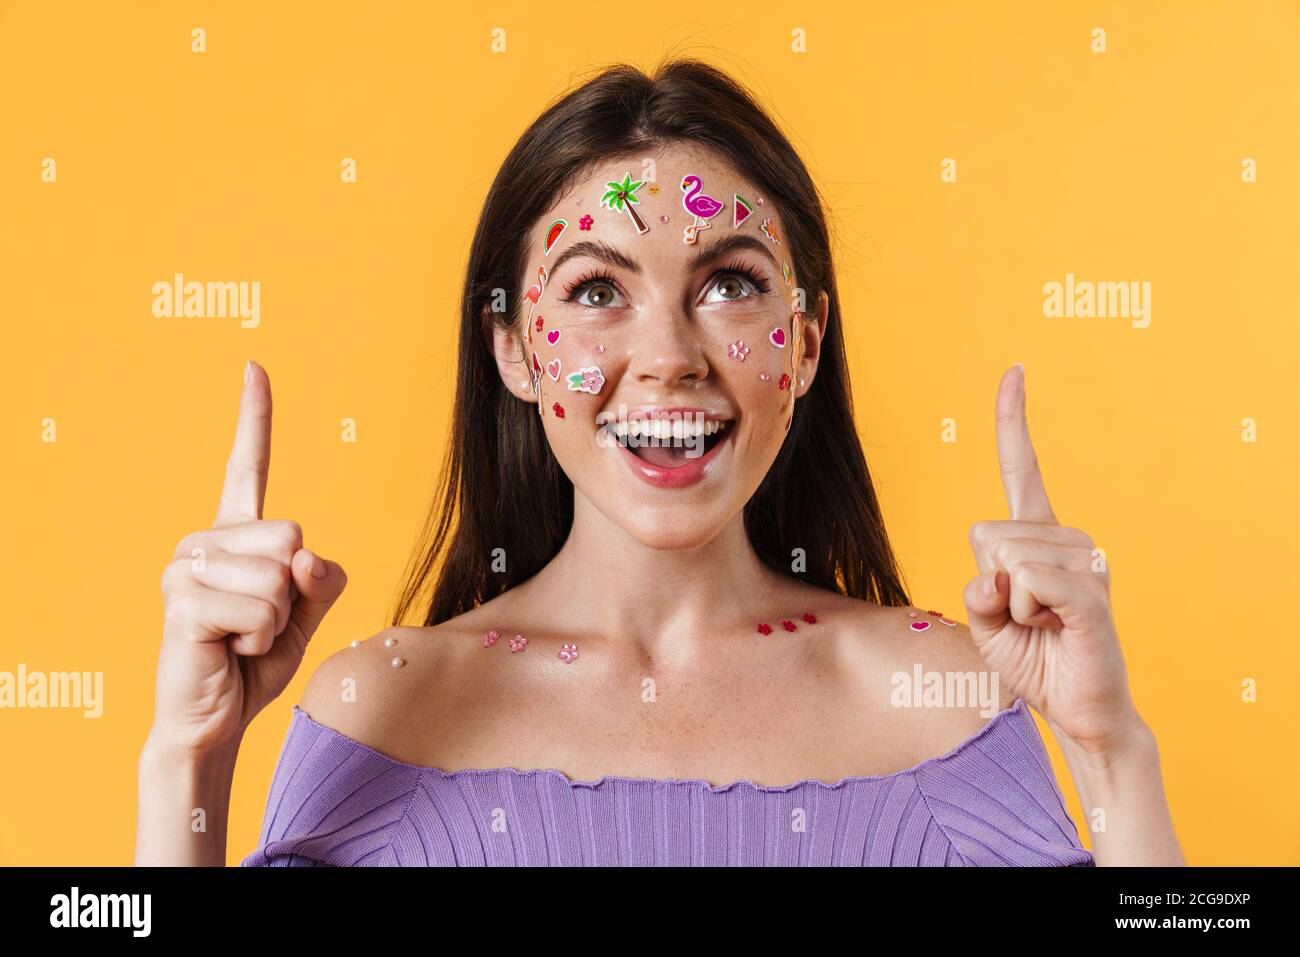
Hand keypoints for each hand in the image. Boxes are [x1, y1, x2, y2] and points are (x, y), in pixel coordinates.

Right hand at [151, 361, 347, 756]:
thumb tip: (303, 556)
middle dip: (293, 593)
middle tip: (258, 625)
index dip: (254, 417)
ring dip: (275, 623)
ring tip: (240, 639)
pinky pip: (260, 609)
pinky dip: (258, 640)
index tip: (254, 366)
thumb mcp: (306, 614)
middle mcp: (205, 539)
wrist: (216, 718)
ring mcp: (186, 566)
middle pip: (292, 535)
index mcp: (238, 534)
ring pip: (278, 578)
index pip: (250, 465)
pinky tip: (227, 650)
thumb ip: (319, 579)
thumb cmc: (255, 662)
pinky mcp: (182, 601)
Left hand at [961, 364, 1143, 756]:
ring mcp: (1086, 561)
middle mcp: (1067, 537)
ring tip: (1044, 625)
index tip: (1014, 371)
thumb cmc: (1034, 660)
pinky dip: (1025, 614)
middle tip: (1025, 616)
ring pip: (1003, 561)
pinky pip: (1029, 583)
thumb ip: (975, 588)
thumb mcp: (984, 621)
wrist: (1078, 709)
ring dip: (1008, 608)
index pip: (1022, 468)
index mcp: (1038, 537)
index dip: (1014, 421)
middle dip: (986, 585)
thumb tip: (993, 570)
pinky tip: (1055, 630)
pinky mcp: (1092, 592)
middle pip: (984, 534)